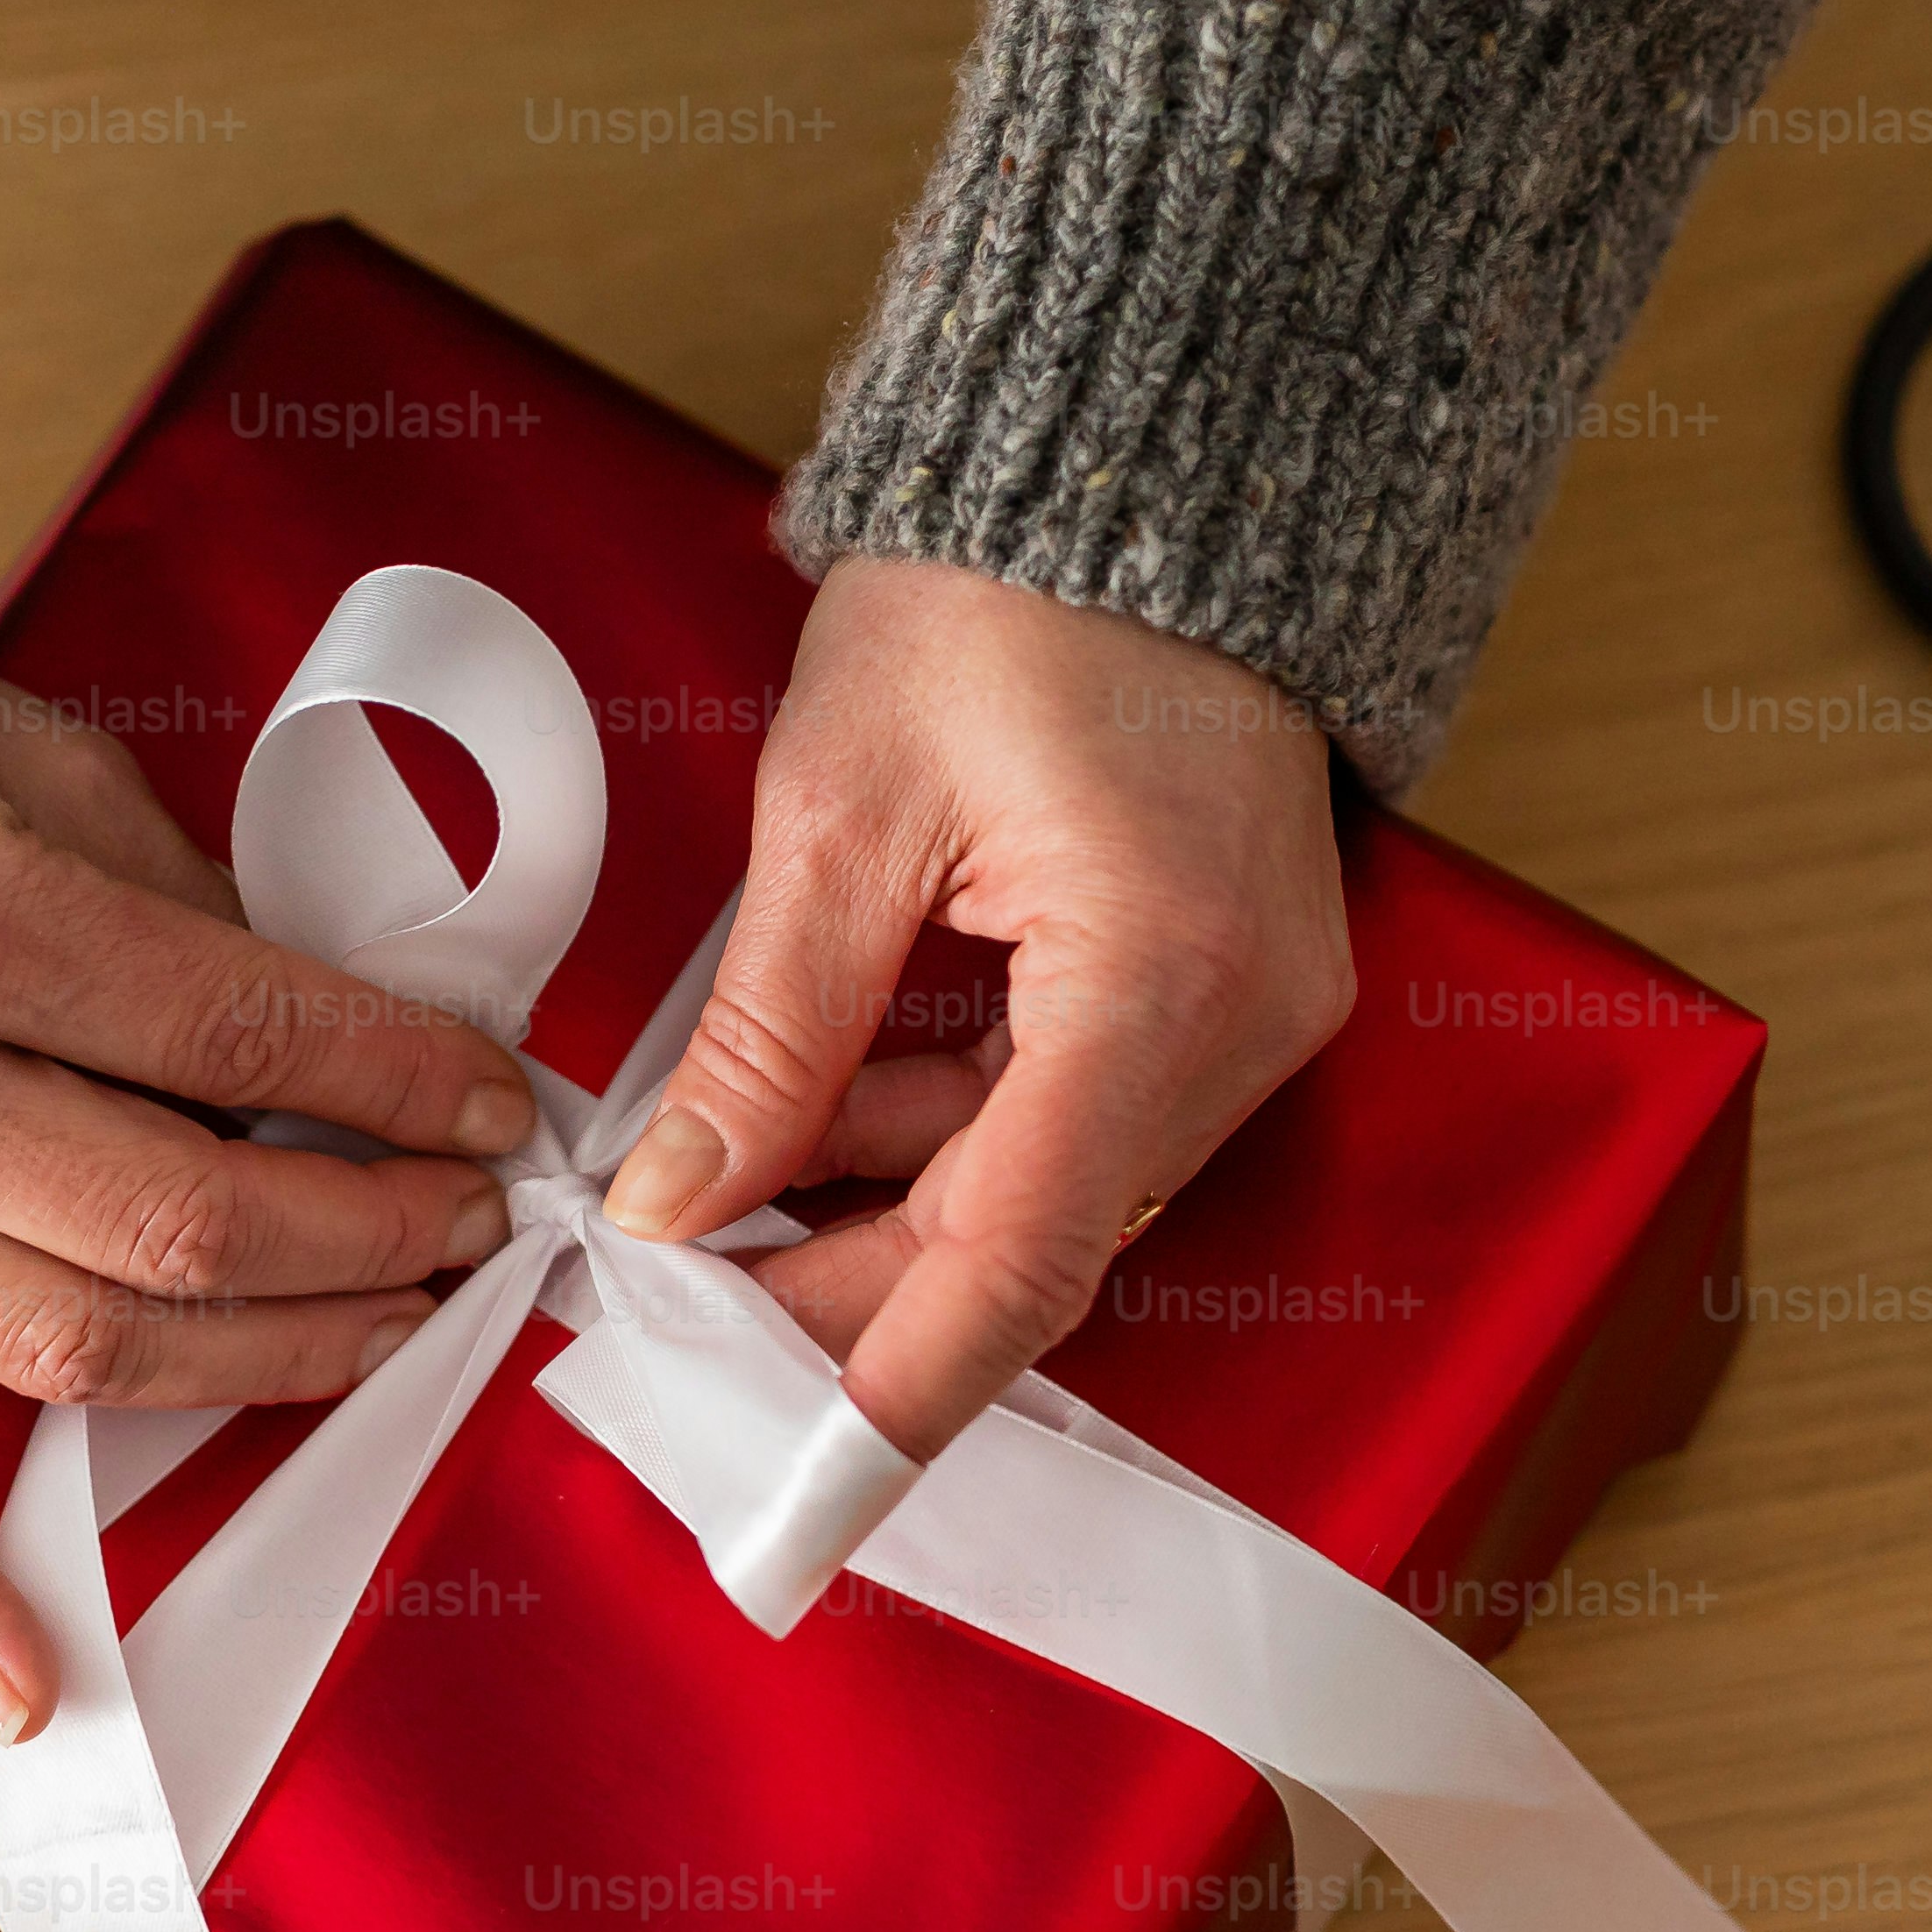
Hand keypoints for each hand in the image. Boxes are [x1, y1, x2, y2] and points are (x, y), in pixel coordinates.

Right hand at [0, 592, 537, 1740]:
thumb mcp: (25, 753)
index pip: (245, 1043)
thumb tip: (332, 1049)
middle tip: (463, 1222)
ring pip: (71, 1352)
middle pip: (183, 1228)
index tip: (492, 1105)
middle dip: (368, 1236)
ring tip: (374, 1335)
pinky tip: (30, 1689)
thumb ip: (183, 910)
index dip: (400, 1086)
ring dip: (256, 1368)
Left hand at [606, 557, 1352, 1460]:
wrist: (1148, 456)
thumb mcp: (841, 810)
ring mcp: (1254, 1010)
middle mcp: (1240, 1023)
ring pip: (1048, 1193)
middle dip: (848, 1295)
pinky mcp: (1226, 985)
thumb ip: (765, 1033)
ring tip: (720, 1201)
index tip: (780, 1475)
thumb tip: (678, 1199)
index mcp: (1156, 981)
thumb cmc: (1007, 589)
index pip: (1015, 1259)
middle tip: (680, 1315)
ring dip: (890, 1211)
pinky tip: (832, 1115)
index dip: (890, 1382)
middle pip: (1029, 1246)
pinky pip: (1079, 1117)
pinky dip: (953, 1135)